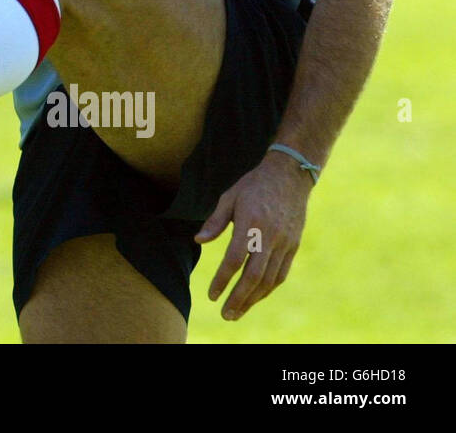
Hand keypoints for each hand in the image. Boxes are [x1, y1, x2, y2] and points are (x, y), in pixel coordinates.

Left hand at [195, 152, 312, 319]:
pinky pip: (281, 274)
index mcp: (250, 223)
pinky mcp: (293, 246)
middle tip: (225, 314)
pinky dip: (268, 289)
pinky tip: (256, 297)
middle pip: (254, 276)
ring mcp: (284, 243)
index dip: (223, 279)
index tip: (212, 295)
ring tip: (238, 312)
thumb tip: (198, 241)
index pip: (235, 259)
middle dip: (239, 298)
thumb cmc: (253, 185)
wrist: (289, 176)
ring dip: (253, 299)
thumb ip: (215, 222)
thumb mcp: (229, 197)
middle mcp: (270, 236)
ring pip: (270, 280)